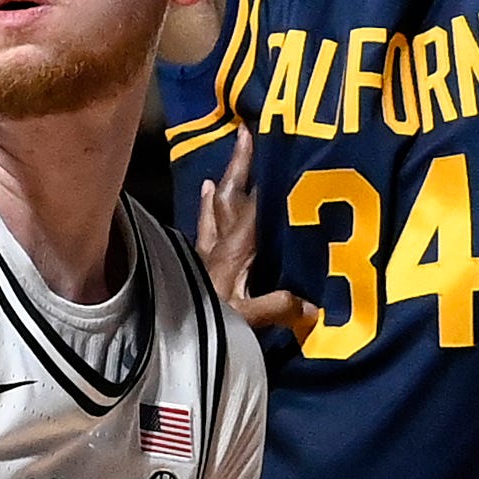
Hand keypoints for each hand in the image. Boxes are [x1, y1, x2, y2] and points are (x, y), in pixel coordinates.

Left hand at [196, 130, 318, 346]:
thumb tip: (315, 306)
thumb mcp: (248, 321)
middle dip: (239, 166)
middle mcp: (217, 247)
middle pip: (229, 198)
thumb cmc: (206, 329)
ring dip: (218, 191)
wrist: (162, 346)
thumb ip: (280, 307)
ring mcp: (203, 257)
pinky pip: (203, 233)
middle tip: (244, 133)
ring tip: (217, 172)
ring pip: (212, 214)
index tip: (276, 145)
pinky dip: (206, 215)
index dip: (267, 177)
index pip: (255, 205)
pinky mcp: (193, 270)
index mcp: (235, 250)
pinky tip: (202, 207)